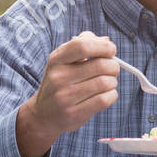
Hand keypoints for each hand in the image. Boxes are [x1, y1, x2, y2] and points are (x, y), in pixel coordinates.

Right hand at [16, 31, 119, 156]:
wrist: (43, 115)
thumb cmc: (59, 84)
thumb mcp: (63, 62)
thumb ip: (82, 46)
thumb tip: (106, 40)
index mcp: (56, 60)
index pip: (83, 45)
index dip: (103, 46)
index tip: (111, 50)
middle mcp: (59, 77)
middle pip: (100, 65)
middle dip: (113, 66)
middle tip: (112, 69)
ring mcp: (65, 97)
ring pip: (105, 83)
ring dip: (113, 82)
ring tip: (108, 83)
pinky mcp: (74, 113)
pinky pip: (104, 100)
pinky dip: (112, 95)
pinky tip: (106, 94)